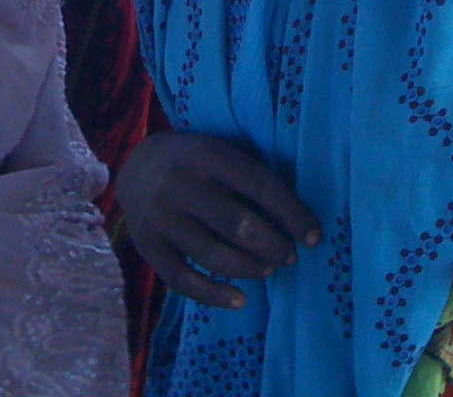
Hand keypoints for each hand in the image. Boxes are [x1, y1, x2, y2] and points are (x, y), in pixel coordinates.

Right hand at [116, 132, 319, 308]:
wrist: (137, 165)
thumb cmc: (197, 162)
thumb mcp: (222, 152)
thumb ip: (251, 177)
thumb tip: (297, 220)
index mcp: (209, 156)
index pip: (261, 187)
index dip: (292, 214)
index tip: (314, 237)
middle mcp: (182, 185)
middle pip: (239, 225)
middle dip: (274, 246)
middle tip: (289, 256)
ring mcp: (161, 217)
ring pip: (214, 256)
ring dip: (250, 268)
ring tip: (267, 269)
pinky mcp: (148, 246)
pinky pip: (184, 280)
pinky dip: (214, 295)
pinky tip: (241, 299)